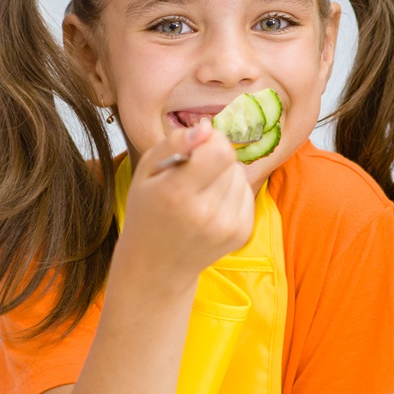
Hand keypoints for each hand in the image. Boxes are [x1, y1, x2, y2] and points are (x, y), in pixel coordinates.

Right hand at [119, 119, 254, 288]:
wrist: (158, 265)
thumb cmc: (148, 212)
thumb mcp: (146, 171)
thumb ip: (175, 142)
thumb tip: (206, 128)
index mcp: (176, 194)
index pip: (220, 150)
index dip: (211, 141)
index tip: (197, 148)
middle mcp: (205, 213)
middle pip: (230, 160)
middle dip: (214, 158)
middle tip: (193, 176)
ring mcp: (226, 226)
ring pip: (240, 175)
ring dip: (224, 176)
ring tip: (200, 194)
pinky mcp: (242, 234)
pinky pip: (247, 193)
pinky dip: (232, 193)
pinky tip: (211, 207)